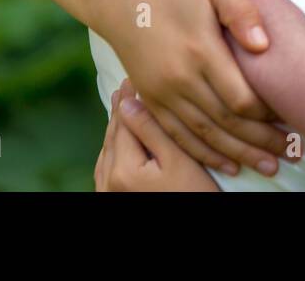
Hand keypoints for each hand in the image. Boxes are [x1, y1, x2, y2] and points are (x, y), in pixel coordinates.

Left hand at [95, 80, 220, 190]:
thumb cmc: (194, 193)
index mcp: (123, 168)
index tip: (132, 77)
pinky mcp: (113, 199)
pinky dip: (112, 148)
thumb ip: (152, 129)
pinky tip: (119, 141)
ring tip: (121, 108)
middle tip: (125, 86)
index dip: (127, 98)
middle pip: (112, 136)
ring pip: (108, 151)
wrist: (197, 227)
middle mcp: (108, 182)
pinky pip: (107, 167)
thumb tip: (129, 102)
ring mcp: (108, 193)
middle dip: (119, 111)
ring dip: (114, 128)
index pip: (123, 123)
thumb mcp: (178, 159)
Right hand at [104, 0, 298, 176]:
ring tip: (267, 166)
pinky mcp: (151, 102)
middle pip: (226, 123)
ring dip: (238, 154)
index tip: (289, 116)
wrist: (124, 1)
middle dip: (260, 141)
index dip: (267, 113)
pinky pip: (179, 137)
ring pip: (205, 136)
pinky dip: (205, 155)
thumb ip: (243, 14)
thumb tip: (263, 45)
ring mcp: (163, 95)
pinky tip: (229, 164)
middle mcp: (180, 80)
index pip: (240, 97)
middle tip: (290, 153)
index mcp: (201, 53)